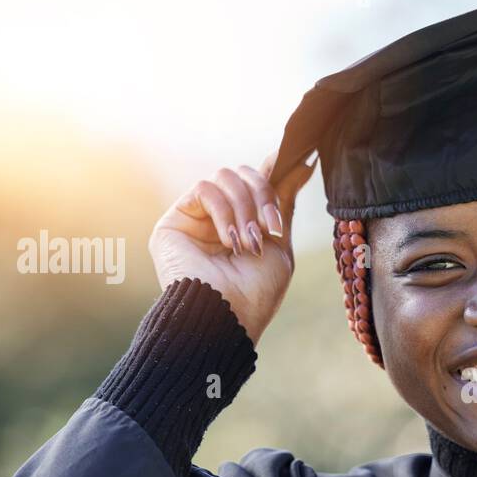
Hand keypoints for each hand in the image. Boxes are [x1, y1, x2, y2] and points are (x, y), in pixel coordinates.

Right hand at [148, 152, 315, 343]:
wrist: (227, 317)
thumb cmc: (256, 292)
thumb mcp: (280, 244)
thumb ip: (282, 202)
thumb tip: (301, 163)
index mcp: (244, 225)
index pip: (256, 185)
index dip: (273, 174)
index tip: (297, 160)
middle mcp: (219, 219)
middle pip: (243, 175)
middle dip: (263, 196)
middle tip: (271, 229)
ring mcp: (196, 219)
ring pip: (226, 178)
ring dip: (245, 209)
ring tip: (249, 244)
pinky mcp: (175, 220)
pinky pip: (205, 189)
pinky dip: (224, 211)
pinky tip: (229, 240)